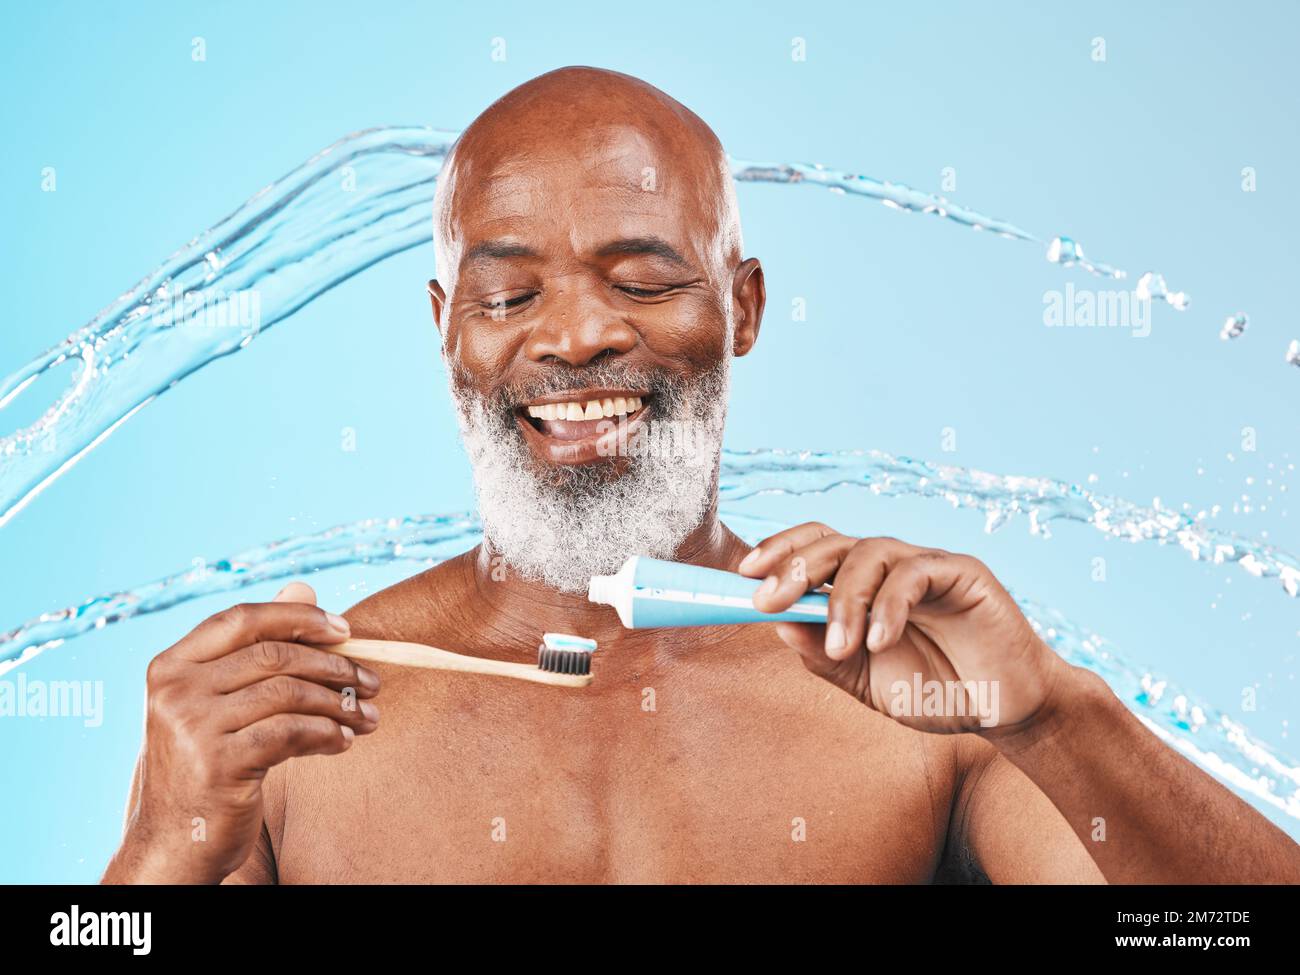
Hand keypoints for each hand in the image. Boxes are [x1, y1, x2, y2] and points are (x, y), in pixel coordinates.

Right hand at [102, 582, 379, 883]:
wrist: (174, 843)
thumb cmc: (206, 764)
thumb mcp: (220, 703)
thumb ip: (256, 648)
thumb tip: (304, 587)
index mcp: (170, 665)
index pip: (241, 618)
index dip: (298, 617)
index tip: (345, 629)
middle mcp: (174, 690)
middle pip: (273, 655)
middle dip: (334, 665)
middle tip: (373, 681)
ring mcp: (192, 726)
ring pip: (288, 694)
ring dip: (340, 704)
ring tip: (368, 716)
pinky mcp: (218, 763)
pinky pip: (291, 733)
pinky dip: (327, 734)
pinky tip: (343, 742)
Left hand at [740, 524, 1068, 733]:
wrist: (1001, 711)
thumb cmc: (933, 691)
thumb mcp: (864, 681)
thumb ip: (823, 655)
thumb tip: (777, 623)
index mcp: (859, 585)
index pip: (812, 548)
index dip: (777, 552)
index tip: (743, 576)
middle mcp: (888, 566)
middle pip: (831, 542)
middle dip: (792, 567)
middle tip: (768, 601)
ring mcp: (924, 564)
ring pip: (869, 553)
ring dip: (844, 599)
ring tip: (843, 647)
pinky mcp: (961, 572)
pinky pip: (914, 573)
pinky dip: (889, 606)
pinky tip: (881, 641)